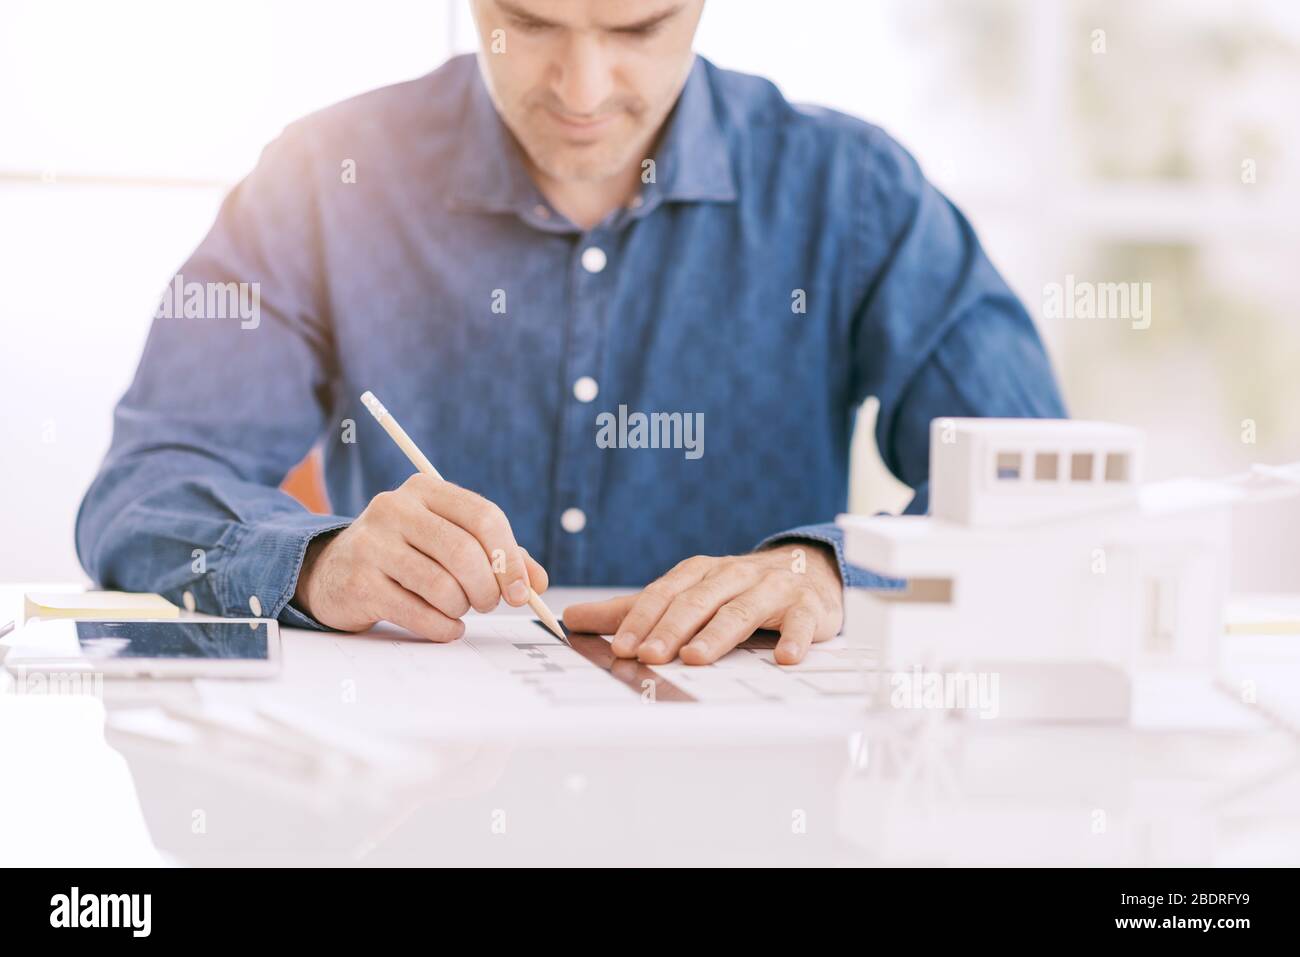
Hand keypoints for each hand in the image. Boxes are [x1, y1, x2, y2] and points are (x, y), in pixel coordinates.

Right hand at [293, 474, 547, 640]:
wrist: (334, 573)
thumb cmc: (407, 556)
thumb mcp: (449, 541)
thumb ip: (498, 556)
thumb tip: (538, 583)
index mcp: (425, 489)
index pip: (485, 517)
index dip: (511, 559)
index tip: (524, 590)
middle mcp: (395, 508)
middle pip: (464, 553)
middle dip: (488, 589)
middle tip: (489, 603)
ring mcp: (372, 544)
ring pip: (442, 586)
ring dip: (462, 608)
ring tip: (458, 609)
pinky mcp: (360, 582)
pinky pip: (420, 613)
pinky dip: (443, 627)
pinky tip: (445, 625)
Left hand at [563, 544, 842, 665]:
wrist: (807, 569)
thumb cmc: (736, 589)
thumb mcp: (685, 593)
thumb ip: (632, 609)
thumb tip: (572, 618)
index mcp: (700, 573)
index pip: (665, 594)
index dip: (642, 619)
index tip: (621, 646)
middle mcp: (733, 575)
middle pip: (698, 601)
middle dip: (672, 628)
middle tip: (649, 656)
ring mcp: (772, 589)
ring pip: (742, 610)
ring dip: (719, 634)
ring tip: (697, 658)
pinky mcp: (807, 607)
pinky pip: (800, 622)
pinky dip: (794, 638)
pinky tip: (784, 658)